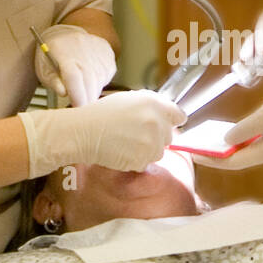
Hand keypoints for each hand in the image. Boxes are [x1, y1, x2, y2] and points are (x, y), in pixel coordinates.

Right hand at [19, 90, 185, 176]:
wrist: (83, 132)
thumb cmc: (101, 114)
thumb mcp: (128, 99)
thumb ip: (152, 105)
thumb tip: (171, 115)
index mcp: (153, 103)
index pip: (179, 116)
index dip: (173, 121)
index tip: (167, 125)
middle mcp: (155, 122)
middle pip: (169, 136)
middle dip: (156, 136)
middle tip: (135, 134)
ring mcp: (150, 142)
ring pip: (158, 152)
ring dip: (146, 150)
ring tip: (126, 143)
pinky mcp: (142, 159)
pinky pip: (145, 163)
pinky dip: (135, 160)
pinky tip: (121, 151)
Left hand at [34, 25, 116, 105]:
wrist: (63, 35)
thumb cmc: (52, 56)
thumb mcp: (44, 69)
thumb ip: (53, 81)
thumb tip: (63, 92)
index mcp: (63, 52)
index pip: (73, 76)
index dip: (77, 95)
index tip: (78, 107)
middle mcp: (82, 47)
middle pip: (90, 80)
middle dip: (87, 98)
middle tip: (81, 106)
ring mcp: (97, 48)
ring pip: (100, 79)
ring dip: (93, 90)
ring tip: (83, 89)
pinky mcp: (107, 51)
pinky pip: (108, 74)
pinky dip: (100, 81)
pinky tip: (91, 78)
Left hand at [192, 71, 262, 169]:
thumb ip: (243, 130)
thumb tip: (226, 142)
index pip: (235, 162)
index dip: (212, 159)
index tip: (191, 154)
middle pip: (241, 159)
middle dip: (218, 154)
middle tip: (195, 147)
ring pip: (249, 150)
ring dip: (229, 146)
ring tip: (207, 140)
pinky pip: (257, 141)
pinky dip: (242, 138)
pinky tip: (229, 132)